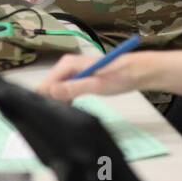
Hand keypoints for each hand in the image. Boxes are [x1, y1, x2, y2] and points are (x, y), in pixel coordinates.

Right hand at [36, 50, 157, 102]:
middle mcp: (67, 65)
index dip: (45, 98)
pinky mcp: (78, 77)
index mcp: (68, 63)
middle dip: (51, 100)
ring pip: (57, 89)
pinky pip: (65, 89)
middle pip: (50, 86)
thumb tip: (51, 92)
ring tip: (65, 114)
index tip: (48, 114)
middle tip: (59, 116)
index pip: (47, 83)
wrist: (136, 72)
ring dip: (59, 101)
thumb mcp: (96, 85)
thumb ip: (74, 88)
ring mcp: (72, 71)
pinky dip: (66, 99)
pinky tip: (71, 107)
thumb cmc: (119, 77)